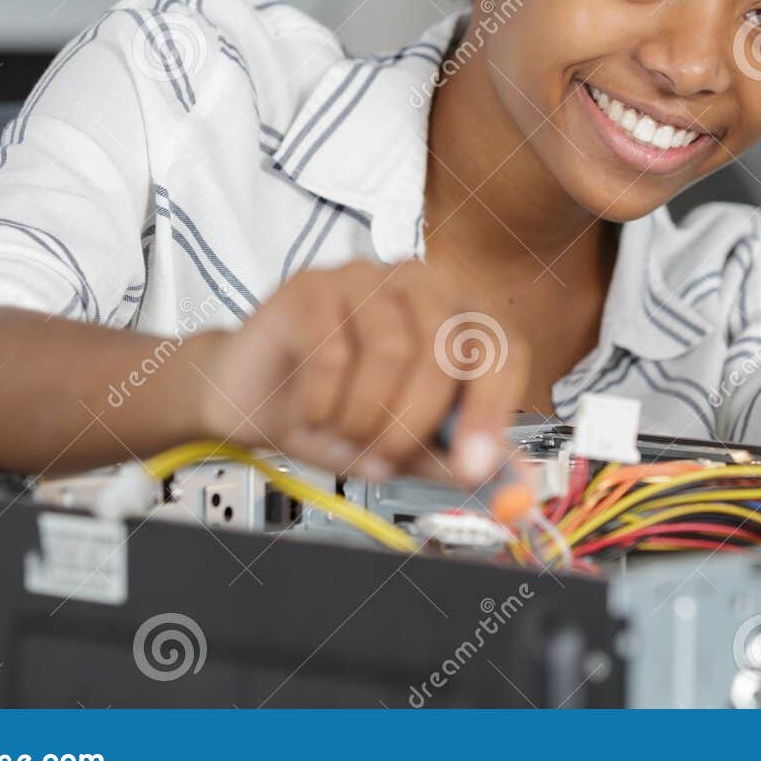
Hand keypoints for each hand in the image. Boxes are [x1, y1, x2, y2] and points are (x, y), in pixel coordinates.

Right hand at [184, 261, 527, 485]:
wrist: (250, 397)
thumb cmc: (334, 411)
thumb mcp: (400, 447)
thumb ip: (452, 457)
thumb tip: (509, 483)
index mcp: (459, 314)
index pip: (503, 348)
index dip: (493, 410)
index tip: (474, 467)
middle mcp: (421, 283)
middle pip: (448, 349)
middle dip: (417, 422)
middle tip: (387, 460)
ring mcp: (366, 276)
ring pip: (393, 350)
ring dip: (366, 416)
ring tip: (344, 434)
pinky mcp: (312, 286)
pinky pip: (333, 352)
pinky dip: (324, 404)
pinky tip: (312, 414)